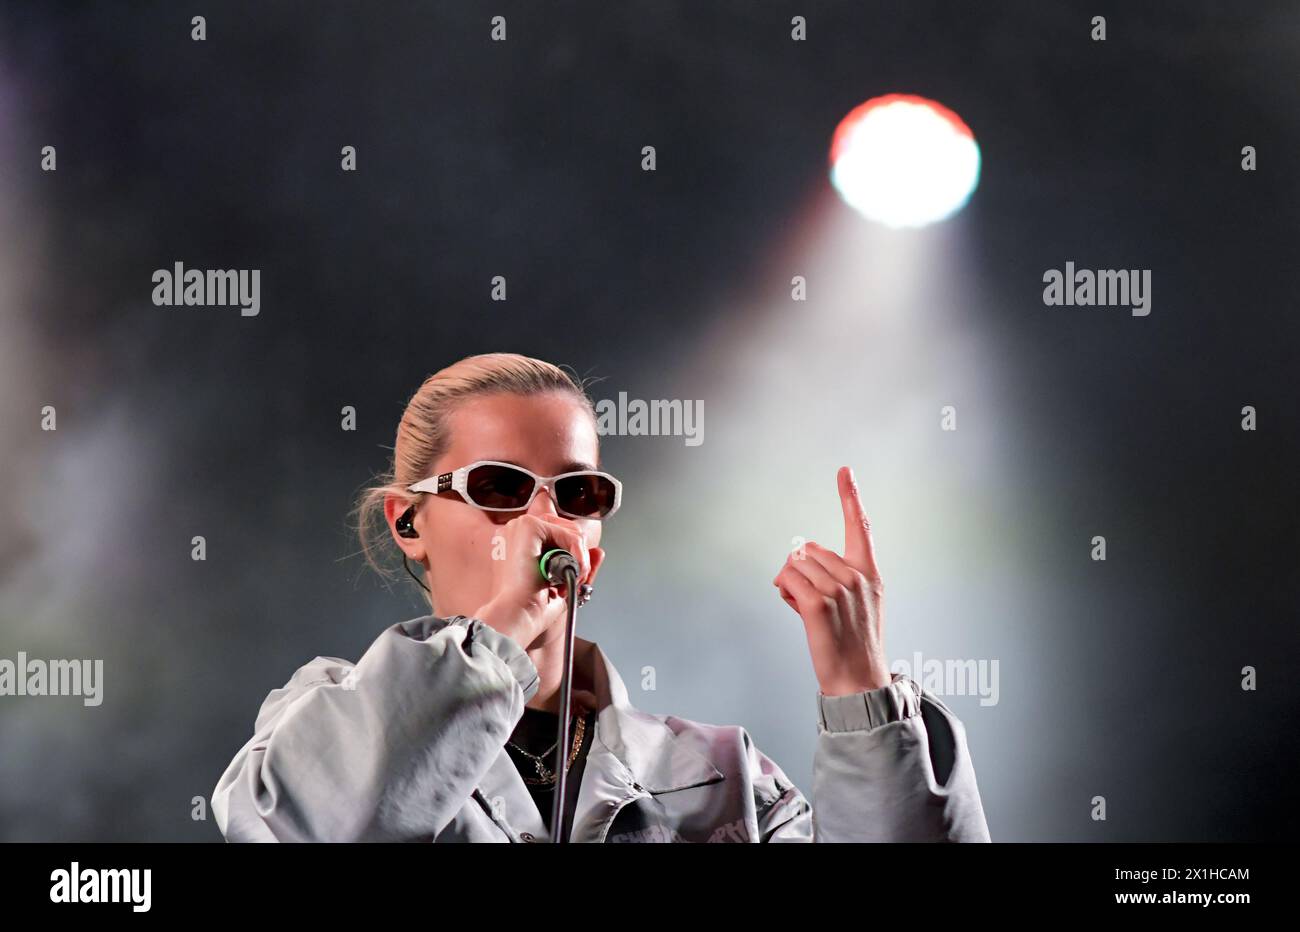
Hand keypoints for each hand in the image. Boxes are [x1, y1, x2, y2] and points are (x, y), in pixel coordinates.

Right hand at [473, 514, 602, 648]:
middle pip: (565, 529)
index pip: (556, 534)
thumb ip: (579, 564)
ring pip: (569, 530)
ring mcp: (520, 526)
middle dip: (578, 555)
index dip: (571, 553)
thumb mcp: (562, 583)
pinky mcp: (528, 526)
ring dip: (580, 558)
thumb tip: (599, 551)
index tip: (571, 578)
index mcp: (517, 542)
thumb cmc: (531, 607)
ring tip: (571, 580)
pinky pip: (569, 534)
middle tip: (575, 580)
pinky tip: (573, 572)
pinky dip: (579, 554)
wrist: (517, 616)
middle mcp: (516, 531)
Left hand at [773, 466, 889, 695]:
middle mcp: (856, 576)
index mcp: (869, 573)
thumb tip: (797, 563)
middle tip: (810, 600)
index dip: (850, 497)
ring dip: (790, 582)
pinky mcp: (818, 604)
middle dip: (800, 569)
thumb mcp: (857, 605)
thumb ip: (835, 577)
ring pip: (794, 564)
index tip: (844, 471)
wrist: (859, 679)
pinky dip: (785, 591)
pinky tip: (796, 607)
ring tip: (806, 609)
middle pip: (808, 549)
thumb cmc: (853, 643)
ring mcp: (838, 589)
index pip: (860, 527)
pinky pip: (788, 580)